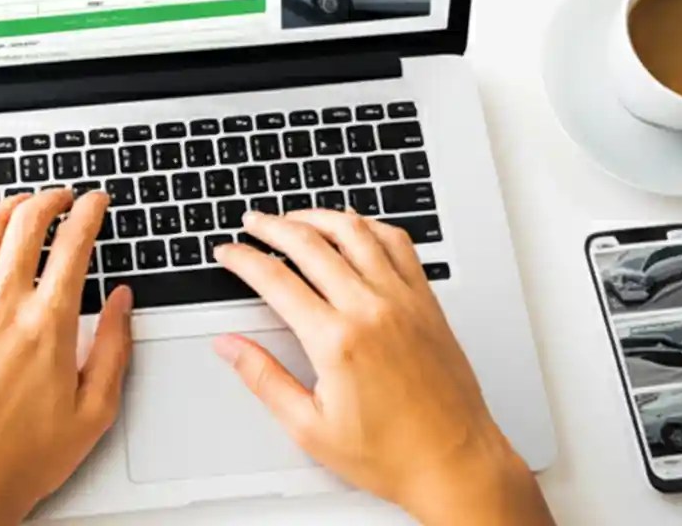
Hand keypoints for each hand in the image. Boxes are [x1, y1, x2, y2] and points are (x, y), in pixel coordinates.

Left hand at [0, 190, 131, 525]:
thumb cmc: (23, 453)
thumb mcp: (95, 408)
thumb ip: (115, 346)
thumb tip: (124, 302)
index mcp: (48, 324)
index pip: (74, 243)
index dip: (90, 211)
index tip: (97, 202)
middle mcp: (2, 306)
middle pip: (27, 222)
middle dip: (51, 198)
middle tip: (64, 197)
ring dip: (10, 207)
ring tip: (25, 204)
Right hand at [213, 210, 552, 525]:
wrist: (454, 463)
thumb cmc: (390, 454)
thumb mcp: (309, 427)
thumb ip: (264, 378)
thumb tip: (229, 347)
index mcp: (336, 341)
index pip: (275, 279)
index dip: (243, 259)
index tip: (227, 252)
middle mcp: (370, 310)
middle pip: (310, 244)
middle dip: (273, 226)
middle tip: (253, 222)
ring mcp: (402, 300)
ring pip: (355, 232)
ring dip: (318, 217)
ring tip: (296, 217)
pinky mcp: (426, 301)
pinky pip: (397, 244)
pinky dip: (370, 227)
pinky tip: (355, 229)